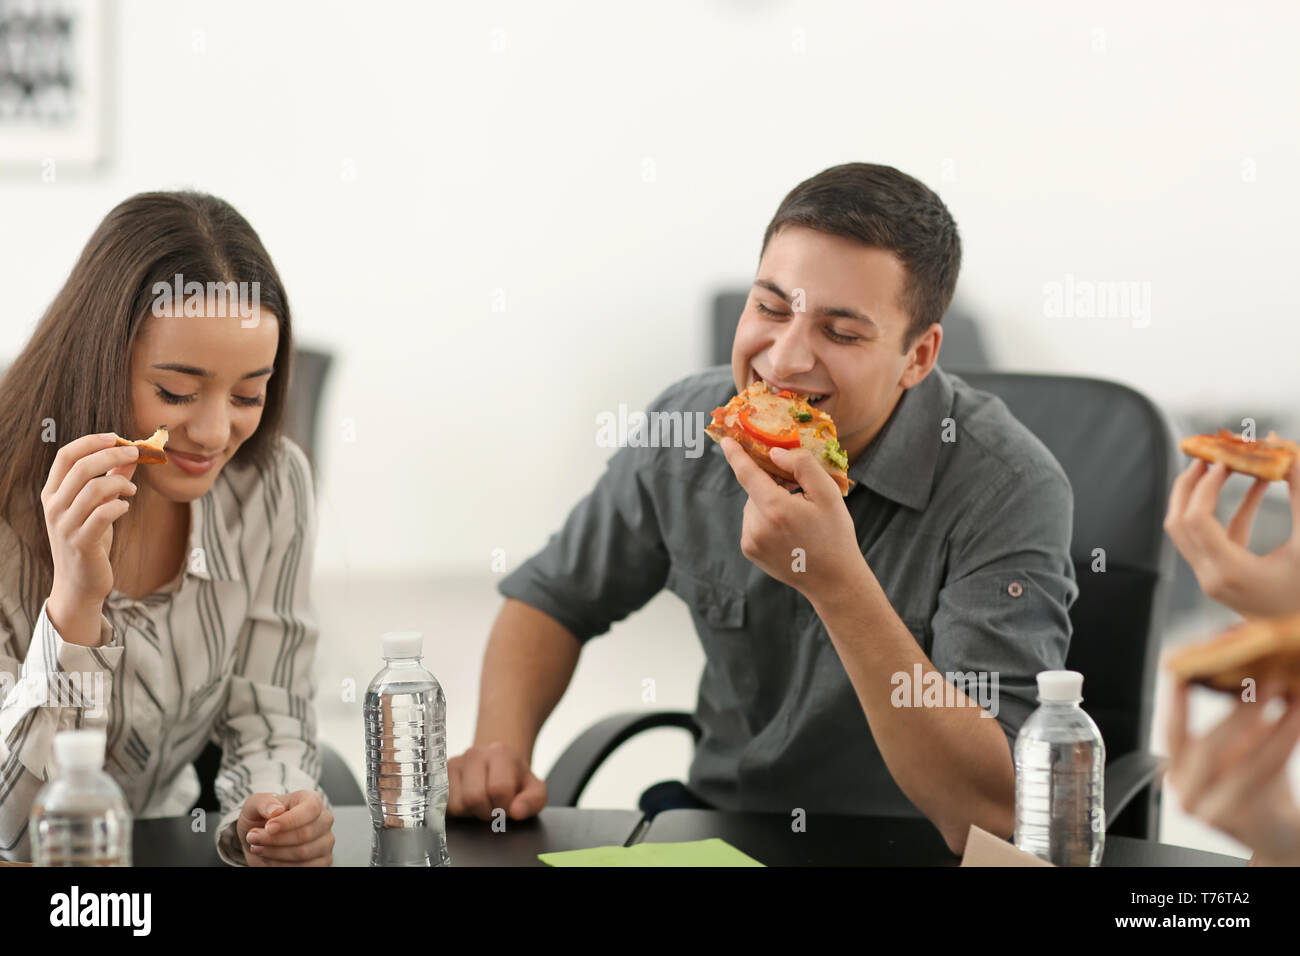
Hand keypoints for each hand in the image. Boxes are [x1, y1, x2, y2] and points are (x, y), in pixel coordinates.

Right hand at [42, 434, 138, 644]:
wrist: (79, 584)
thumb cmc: (90, 541)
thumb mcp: (97, 507)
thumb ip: (111, 480)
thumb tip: (132, 455)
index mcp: (53, 493)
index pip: (65, 456)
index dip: (91, 441)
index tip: (116, 437)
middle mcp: (54, 507)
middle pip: (81, 467)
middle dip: (112, 455)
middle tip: (136, 453)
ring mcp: (65, 525)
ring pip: (93, 488)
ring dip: (120, 483)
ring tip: (132, 490)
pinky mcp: (81, 543)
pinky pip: (102, 515)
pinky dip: (119, 506)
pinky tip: (126, 507)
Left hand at [237, 791, 333, 865]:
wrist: (262, 837)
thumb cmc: (262, 818)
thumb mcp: (255, 805)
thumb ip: (263, 802)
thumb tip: (276, 810)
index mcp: (312, 799)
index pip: (310, 809)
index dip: (289, 821)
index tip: (268, 827)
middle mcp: (324, 820)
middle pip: (305, 834)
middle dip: (275, 839)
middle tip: (254, 838)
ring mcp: (326, 841)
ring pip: (303, 853)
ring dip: (275, 853)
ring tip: (258, 848)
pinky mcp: (323, 861)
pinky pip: (304, 867)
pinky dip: (281, 865)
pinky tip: (270, 858)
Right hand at [447, 741, 546, 820]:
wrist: (496, 764)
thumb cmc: (516, 781)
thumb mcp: (534, 790)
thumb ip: (532, 801)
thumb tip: (516, 811)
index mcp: (501, 753)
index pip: (498, 789)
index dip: (505, 806)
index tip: (509, 805)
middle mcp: (474, 753)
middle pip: (474, 798)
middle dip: (487, 812)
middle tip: (495, 807)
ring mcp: (455, 762)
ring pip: (457, 803)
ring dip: (471, 812)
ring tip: (482, 803)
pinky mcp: (441, 775)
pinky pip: (444, 805)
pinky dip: (457, 810)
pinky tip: (469, 802)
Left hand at [717, 437, 861, 600]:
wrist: (833, 581)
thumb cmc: (834, 533)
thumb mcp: (828, 493)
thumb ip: (801, 465)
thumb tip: (774, 454)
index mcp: (776, 509)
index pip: (748, 474)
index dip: (736, 455)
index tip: (727, 441)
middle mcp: (757, 526)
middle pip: (756, 490)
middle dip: (773, 486)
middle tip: (800, 496)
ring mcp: (750, 541)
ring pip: (754, 506)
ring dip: (770, 504)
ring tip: (797, 520)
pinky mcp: (750, 551)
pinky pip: (753, 523)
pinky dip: (766, 520)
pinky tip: (788, 532)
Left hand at [1163, 458, 1299, 616]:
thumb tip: (1287, 451)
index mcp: (1229, 572)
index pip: (1196, 519)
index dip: (1206, 485)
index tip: (1224, 460)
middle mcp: (1211, 577)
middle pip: (1179, 522)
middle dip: (1190, 485)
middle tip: (1208, 454)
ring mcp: (1212, 579)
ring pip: (1188, 530)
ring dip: (1202, 496)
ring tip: (1223, 465)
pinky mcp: (1223, 576)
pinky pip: (1215, 538)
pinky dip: (1230, 512)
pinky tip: (1258, 486)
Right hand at [1164, 676, 1299, 864]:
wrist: (1276, 835)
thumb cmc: (1256, 788)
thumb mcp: (1235, 753)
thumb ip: (1233, 722)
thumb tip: (1242, 672)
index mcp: (1176, 769)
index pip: (1170, 731)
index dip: (1176, 699)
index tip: (1190, 667)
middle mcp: (1185, 790)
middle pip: (1206, 746)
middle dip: (1237, 709)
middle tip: (1261, 678)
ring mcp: (1209, 809)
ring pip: (1241, 760)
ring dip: (1268, 719)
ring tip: (1286, 691)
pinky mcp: (1241, 818)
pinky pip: (1266, 771)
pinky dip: (1284, 738)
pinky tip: (1296, 716)